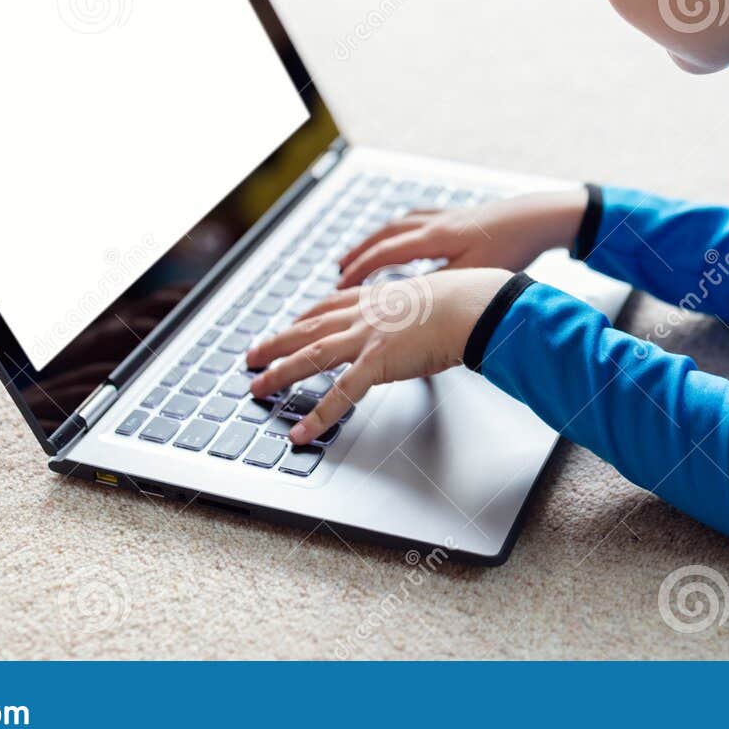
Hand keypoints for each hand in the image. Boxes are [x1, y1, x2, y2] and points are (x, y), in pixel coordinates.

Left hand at [244, 267, 513, 444]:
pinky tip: (300, 433)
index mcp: (380, 296)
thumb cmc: (468, 300)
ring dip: (278, 372)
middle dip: (276, 342)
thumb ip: (423, 310)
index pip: (332, 304)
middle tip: (252, 355)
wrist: (476, 305)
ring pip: (310, 356)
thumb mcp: (436, 297)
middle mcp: (366, 313)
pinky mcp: (377, 362)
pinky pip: (340, 394)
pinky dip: (317, 416)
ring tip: (255, 388)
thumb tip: (433, 319)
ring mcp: (367, 337)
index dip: (306, 316)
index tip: (292, 322)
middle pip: (308, 327)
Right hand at [336, 187, 587, 287]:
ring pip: (398, 225)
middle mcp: (434, 224)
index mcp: (435, 238)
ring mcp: (445, 217)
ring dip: (375, 240)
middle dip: (358, 254)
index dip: (359, 270)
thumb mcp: (474, 274)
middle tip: (337, 271)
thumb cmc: (511, 247)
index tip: (339, 284)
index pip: (384, 253)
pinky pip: (416, 220)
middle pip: (384, 236)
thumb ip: (440, 289)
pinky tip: (400, 236)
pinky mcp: (457, 217)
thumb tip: (408, 304)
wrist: (537, 218)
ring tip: (360, 254)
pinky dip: (400, 229)